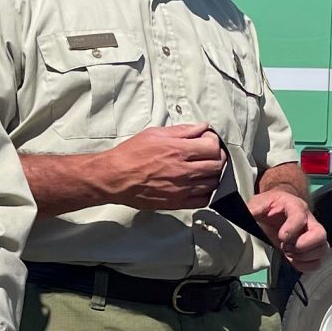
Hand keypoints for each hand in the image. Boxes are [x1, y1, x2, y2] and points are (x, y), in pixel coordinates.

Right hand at [105, 124, 226, 210]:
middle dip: (217, 158)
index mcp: (178, 150)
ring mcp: (181, 188)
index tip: (208, 141)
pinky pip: (203, 200)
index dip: (214, 143)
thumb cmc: (131, 155)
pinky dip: (206, 192)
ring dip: (213, 175)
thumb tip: (202, 128)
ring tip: (203, 169)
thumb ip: (182, 131)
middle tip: (209, 155)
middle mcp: (182, 171)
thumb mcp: (155, 134)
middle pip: (217, 165)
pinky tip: (199, 185)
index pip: (212, 147)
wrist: (114, 177)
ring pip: (213, 183)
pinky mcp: (176, 202)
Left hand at [245, 187, 327, 270]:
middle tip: (286, 247)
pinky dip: (306, 266)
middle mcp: (309, 221)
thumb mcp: (260, 202)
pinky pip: (317, 262)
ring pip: (322, 250)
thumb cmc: (271, 205)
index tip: (281, 237)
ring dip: (304, 257)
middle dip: (303, 246)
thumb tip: (245, 215)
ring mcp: (312, 236)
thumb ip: (254, 208)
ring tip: (288, 253)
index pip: (300, 216)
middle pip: (320, 235)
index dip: (292, 228)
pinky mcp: (310, 249)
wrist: (277, 208)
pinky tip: (292, 261)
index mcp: (296, 207)